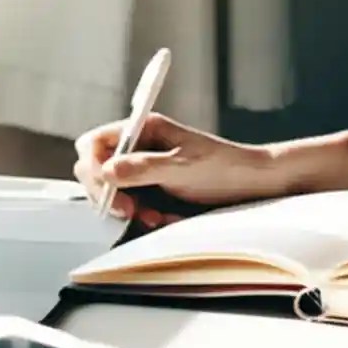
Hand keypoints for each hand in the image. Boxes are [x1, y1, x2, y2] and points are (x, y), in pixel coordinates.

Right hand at [73, 114, 283, 227]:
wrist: (254, 184)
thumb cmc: (224, 167)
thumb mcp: (182, 167)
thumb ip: (142, 168)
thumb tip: (105, 170)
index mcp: (143, 130)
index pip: (95, 143)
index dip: (93, 166)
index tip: (108, 188)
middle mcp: (140, 147)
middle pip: (97, 168)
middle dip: (108, 192)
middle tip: (128, 209)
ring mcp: (145, 169)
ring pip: (113, 191)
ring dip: (128, 208)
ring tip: (153, 216)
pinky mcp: (153, 190)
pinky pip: (133, 205)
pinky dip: (143, 215)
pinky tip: (163, 218)